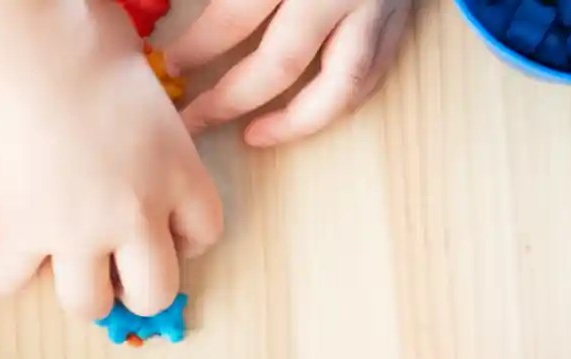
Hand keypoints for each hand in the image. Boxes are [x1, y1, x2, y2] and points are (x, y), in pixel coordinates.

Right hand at [0, 0, 221, 319]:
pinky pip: (13, 280)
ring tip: (65, 267)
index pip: (205, 234)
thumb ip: (149, 125)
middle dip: (137, 289)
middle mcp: (138, 214)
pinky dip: (9, 268)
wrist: (25, 46)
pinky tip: (10, 244)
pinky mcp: (22, 232)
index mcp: (178, 171)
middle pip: (155, 291)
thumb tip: (131, 124)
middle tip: (115, 271)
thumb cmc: (85, 36)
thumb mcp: (145, 79)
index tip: (164, 233)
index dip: (184, 241)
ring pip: (88, 305)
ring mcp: (78, 231)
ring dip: (80, 291)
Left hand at [167, 0, 411, 146]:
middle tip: (192, 120)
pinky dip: (337, 104)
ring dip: (293, 122)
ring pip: (340, 86)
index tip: (168, 66)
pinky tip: (304, 114)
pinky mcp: (402, 18)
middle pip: (280, 63)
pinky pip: (371, 76)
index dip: (196, 48)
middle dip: (228, 100)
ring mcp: (377, 8)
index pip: (234, 17)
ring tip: (252, 134)